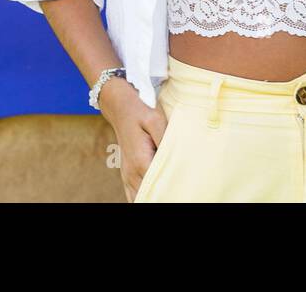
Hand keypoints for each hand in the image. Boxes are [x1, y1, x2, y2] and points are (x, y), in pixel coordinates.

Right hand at [100, 80, 168, 201]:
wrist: (121, 107)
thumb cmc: (141, 112)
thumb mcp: (156, 120)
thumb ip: (165, 139)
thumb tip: (177, 156)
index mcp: (141, 161)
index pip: (158, 186)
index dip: (172, 190)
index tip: (184, 191)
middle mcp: (132, 173)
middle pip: (149, 196)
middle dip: (163, 196)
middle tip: (180, 195)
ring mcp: (127, 175)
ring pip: (138, 198)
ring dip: (152, 198)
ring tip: (169, 195)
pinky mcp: (126, 174)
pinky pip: (132, 195)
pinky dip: (142, 198)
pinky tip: (153, 197)